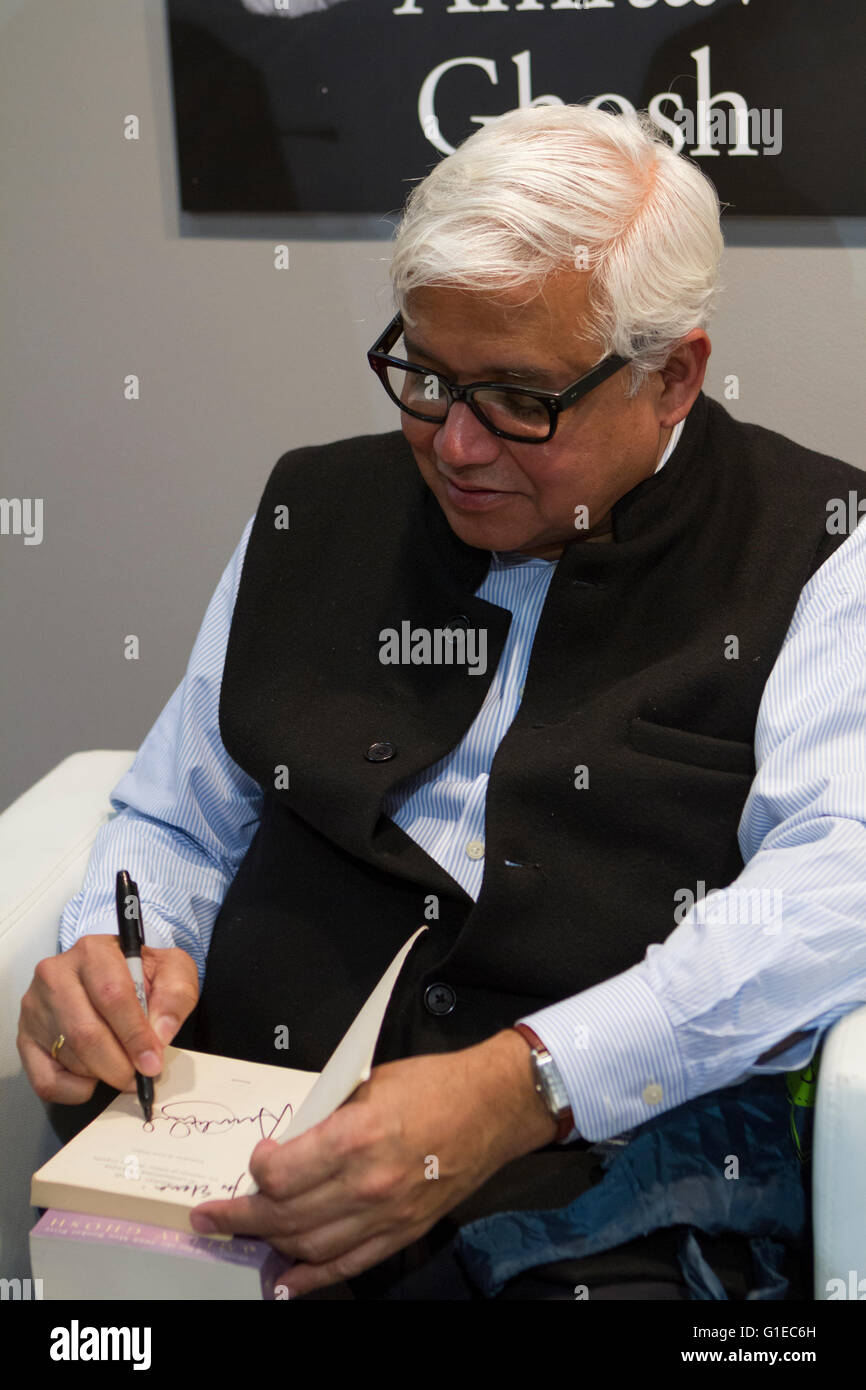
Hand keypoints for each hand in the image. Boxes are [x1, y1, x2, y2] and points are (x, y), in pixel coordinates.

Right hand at [17, 934, 198, 1103]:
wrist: (114, 974)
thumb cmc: (141, 974)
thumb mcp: (172, 970)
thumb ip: (175, 995)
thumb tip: (160, 1033)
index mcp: (93, 951)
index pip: (112, 996)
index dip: (135, 1035)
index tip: (152, 1062)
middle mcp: (56, 975)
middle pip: (85, 1033)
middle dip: (119, 1064)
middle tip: (139, 1077)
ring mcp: (35, 1008)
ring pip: (70, 1057)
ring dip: (103, 1073)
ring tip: (122, 1064)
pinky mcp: (25, 1038)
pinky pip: (47, 1082)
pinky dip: (77, 1089)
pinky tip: (95, 1074)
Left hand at [189, 1029, 556, 1295]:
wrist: (493, 1107)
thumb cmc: (436, 1085)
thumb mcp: (369, 1083)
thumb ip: (326, 1117)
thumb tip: (289, 1140)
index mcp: (357, 1136)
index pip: (282, 1173)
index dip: (257, 1169)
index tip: (255, 1159)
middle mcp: (368, 1183)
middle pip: (285, 1215)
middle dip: (240, 1217)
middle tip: (210, 1216)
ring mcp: (386, 1214)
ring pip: (309, 1246)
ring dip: (268, 1244)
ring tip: (241, 1237)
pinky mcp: (402, 1232)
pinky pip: (346, 1265)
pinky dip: (310, 1278)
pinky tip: (284, 1279)